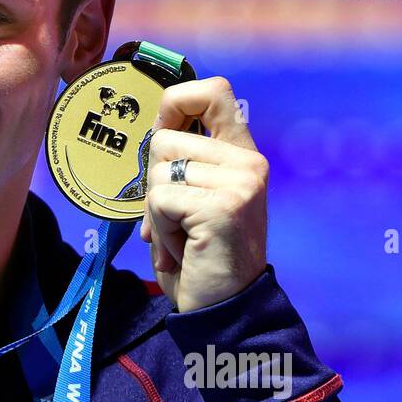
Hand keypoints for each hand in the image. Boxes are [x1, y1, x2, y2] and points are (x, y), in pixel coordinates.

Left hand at [138, 76, 267, 312]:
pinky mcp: (223, 206)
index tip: (162, 131)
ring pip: (158, 172)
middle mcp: (248, 163)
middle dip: (154, 182)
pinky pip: (160, 200)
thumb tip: (153, 131)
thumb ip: (183, 163)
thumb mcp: (195, 199)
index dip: (176, 101)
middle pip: (164, 139)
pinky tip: (183, 250)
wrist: (223, 309)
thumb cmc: (200, 255)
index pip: (214, 92)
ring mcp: (239, 183)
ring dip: (157, 212)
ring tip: (182, 237)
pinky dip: (160, 229)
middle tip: (175, 220)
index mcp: (243, 155)